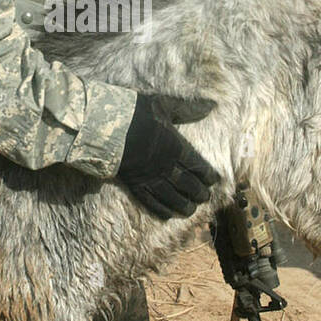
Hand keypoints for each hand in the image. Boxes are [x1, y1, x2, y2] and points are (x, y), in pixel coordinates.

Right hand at [117, 94, 219, 219]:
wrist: (106, 125)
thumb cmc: (135, 112)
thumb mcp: (163, 105)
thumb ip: (187, 108)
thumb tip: (212, 105)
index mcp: (175, 146)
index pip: (198, 166)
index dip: (208, 175)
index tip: (214, 180)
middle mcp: (165, 166)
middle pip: (188, 185)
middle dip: (199, 193)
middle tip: (205, 197)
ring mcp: (150, 177)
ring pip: (172, 197)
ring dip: (184, 206)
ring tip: (191, 210)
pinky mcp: (134, 184)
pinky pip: (150, 202)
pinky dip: (160, 210)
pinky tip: (167, 216)